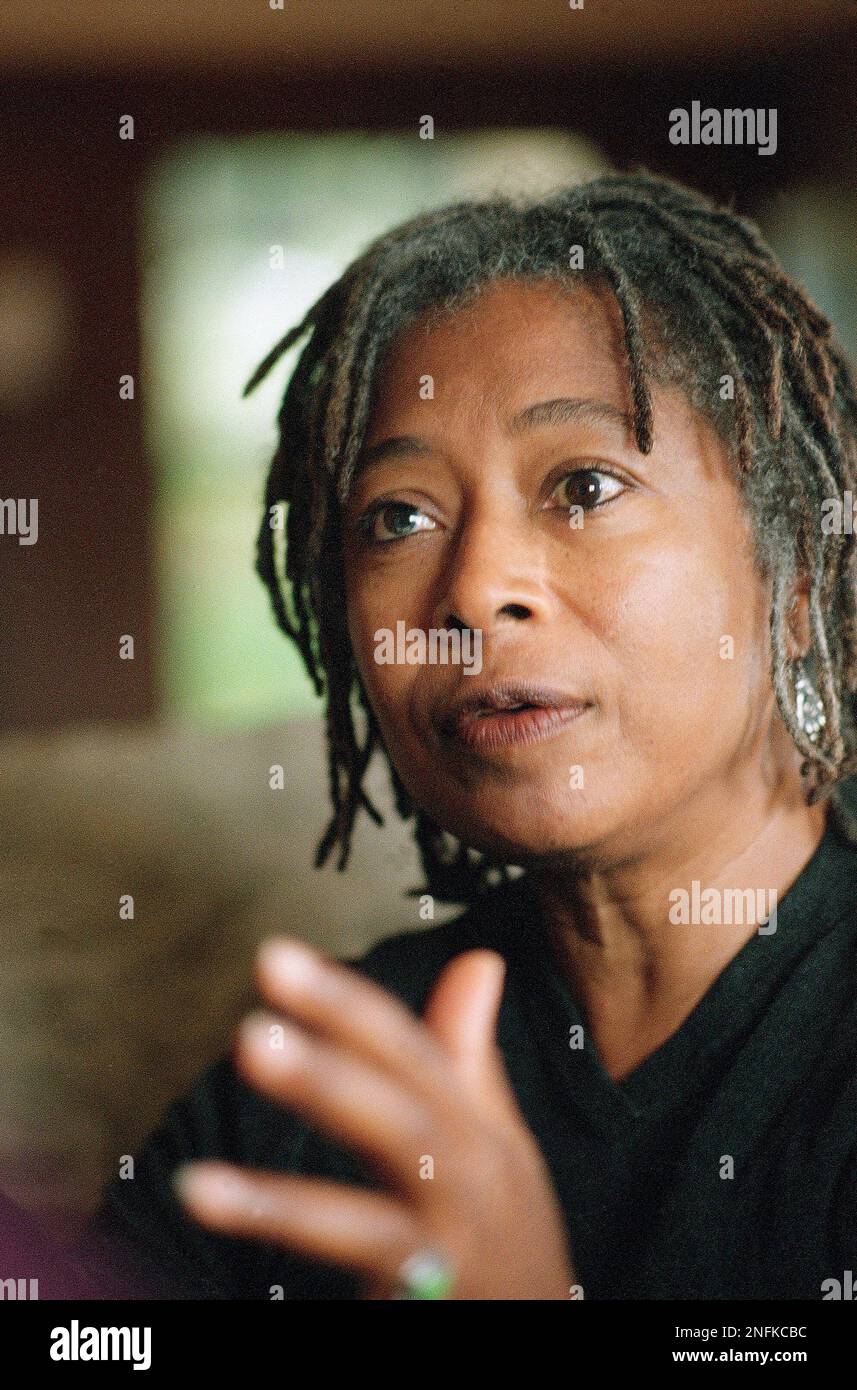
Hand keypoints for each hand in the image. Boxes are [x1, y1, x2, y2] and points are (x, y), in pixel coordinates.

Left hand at [172, 938, 576, 1298]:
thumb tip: (478, 958)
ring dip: (284, 1205)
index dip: (343, 1005)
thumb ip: (470, 1055)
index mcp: (478, 1135)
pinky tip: (222, 1244)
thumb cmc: (508, 1233)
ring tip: (196, 1184)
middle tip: (251, 1035)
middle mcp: (467, 1189)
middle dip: (329, 1079)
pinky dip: (289, 1274)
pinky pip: (354, 1290)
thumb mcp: (499, 1142)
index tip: (274, 957)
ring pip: (366, 1229)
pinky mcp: (423, 1308)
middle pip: (397, 1125)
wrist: (539, 1331)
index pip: (409, 1055)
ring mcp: (444, 1260)